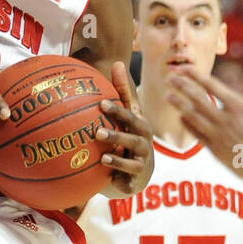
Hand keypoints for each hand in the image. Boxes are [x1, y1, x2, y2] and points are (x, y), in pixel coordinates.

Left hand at [96, 61, 154, 195]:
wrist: (136, 174)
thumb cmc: (129, 137)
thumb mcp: (128, 115)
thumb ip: (122, 91)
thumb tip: (117, 62)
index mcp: (141, 126)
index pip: (131, 116)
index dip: (118, 110)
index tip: (101, 104)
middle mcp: (144, 144)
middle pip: (134, 138)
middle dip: (118, 135)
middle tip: (98, 131)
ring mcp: (141, 164)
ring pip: (132, 162)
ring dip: (118, 160)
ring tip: (102, 157)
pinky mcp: (135, 182)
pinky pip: (128, 181)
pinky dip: (120, 180)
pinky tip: (108, 178)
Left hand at [167, 58, 242, 179]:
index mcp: (238, 108)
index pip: (212, 87)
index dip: (195, 76)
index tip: (183, 67)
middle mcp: (224, 120)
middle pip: (197, 100)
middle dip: (182, 87)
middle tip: (169, 77)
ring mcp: (217, 136)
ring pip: (193, 116)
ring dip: (179, 104)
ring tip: (167, 95)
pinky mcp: (215, 150)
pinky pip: (197, 135)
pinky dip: (188, 125)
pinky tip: (181, 118)